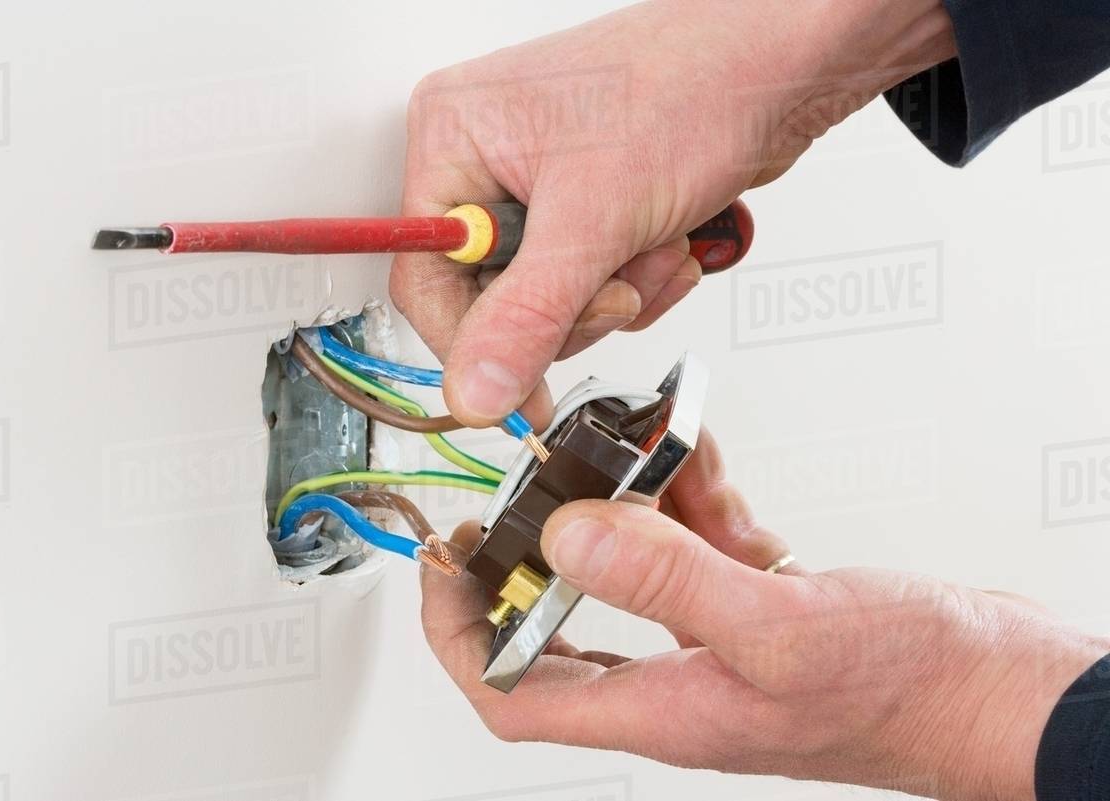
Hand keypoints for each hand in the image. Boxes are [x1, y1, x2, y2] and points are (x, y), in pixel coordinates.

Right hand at [392, 0, 957, 426]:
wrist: (780, 69)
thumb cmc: (690, 87)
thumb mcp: (592, 219)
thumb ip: (527, 316)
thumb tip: (476, 391)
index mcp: (453, 139)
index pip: (426, 278)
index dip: (471, 346)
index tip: (513, 391)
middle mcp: (487, 162)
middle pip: (491, 300)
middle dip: (571, 307)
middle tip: (612, 282)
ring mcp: (540, 187)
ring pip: (550, 303)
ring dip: (615, 294)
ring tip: (651, 243)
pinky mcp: (589, 208)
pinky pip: (592, 287)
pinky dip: (638, 281)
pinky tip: (666, 240)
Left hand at [421, 429, 1108, 800]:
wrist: (1010, 694)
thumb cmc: (916, 690)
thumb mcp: (776, 626)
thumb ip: (665, 579)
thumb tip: (566, 537)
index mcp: (663, 707)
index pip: (513, 692)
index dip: (459, 634)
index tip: (442, 565)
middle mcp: (679, 679)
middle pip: (559, 630)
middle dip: (524, 562)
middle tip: (507, 502)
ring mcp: (720, 643)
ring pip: (632, 576)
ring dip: (617, 513)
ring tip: (612, 452)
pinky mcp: (761, 609)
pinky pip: (698, 550)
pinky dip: (689, 501)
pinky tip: (696, 458)